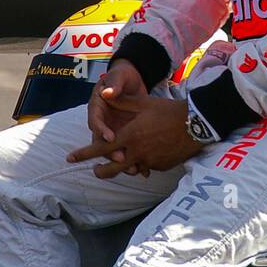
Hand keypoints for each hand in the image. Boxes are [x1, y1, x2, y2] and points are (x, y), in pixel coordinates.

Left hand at [68, 93, 203, 178]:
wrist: (196, 124)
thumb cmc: (168, 111)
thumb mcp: (143, 103)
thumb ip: (121, 102)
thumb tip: (103, 95)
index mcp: (129, 136)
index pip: (100, 148)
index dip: (84, 154)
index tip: (70, 158)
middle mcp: (137, 152)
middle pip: (112, 169)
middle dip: (101, 171)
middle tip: (95, 170)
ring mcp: (149, 162)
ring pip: (131, 169)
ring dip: (125, 166)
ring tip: (124, 160)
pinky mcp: (160, 166)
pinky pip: (146, 167)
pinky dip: (143, 163)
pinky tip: (148, 153)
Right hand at [87, 58, 148, 174]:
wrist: (132, 81)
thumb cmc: (121, 77)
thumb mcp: (117, 77)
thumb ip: (114, 84)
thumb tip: (107, 91)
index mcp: (97, 108)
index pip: (95, 122)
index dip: (100, 131)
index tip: (109, 138)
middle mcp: (103, 122)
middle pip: (101, 142)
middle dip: (110, 152)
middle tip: (121, 159)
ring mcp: (113, 130)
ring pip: (113, 149)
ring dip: (121, 160)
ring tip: (132, 169)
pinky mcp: (125, 135)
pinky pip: (126, 149)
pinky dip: (134, 159)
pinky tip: (143, 168)